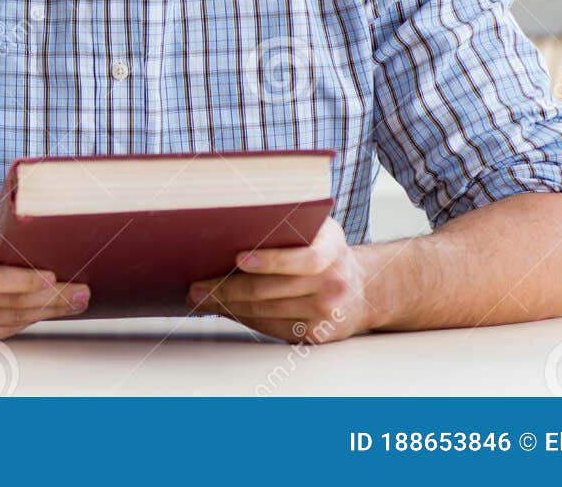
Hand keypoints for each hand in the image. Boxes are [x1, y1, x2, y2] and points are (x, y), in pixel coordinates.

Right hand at [0, 188, 89, 342]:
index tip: (55, 276)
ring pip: (7, 321)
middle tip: (82, 292)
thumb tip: (36, 200)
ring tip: (74, 302)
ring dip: (44, 313)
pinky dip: (24, 322)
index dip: (27, 282)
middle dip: (51, 299)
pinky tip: (45, 311)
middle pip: (8, 303)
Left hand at [187, 218, 379, 342]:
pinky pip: (272, 327)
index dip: (271, 260)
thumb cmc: (325, 253)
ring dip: (228, 306)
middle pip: (271, 289)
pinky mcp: (317, 335)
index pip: (305, 258)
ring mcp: (327, 312)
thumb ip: (288, 225)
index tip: (238, 258)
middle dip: (227, 288)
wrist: (364, 291)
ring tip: (202, 298)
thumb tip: (231, 230)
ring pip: (265, 311)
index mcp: (332, 248)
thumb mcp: (318, 231)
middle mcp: (334, 281)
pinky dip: (245, 318)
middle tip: (197, 287)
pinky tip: (226, 310)